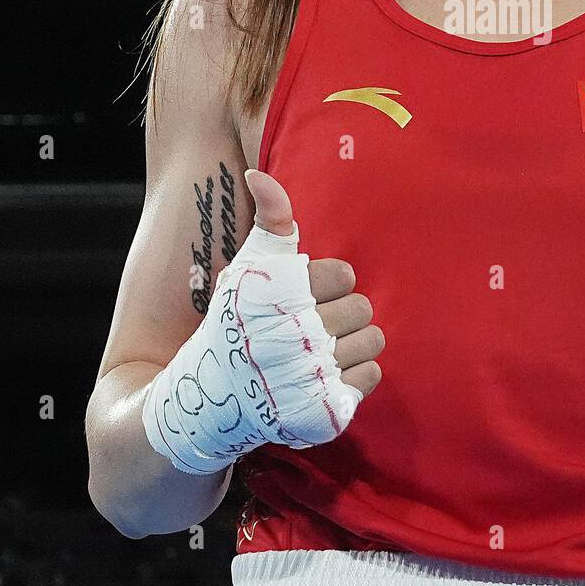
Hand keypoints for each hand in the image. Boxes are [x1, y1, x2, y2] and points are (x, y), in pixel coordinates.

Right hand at [142, 171, 382, 473]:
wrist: (212, 396)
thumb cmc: (236, 322)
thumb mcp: (249, 267)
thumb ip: (269, 220)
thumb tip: (260, 175)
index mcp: (283, 296)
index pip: (345, 275)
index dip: (330, 284)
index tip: (306, 295)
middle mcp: (297, 336)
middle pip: (363, 308)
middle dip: (342, 313)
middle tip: (313, 325)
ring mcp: (311, 376)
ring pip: (373, 341)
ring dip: (354, 344)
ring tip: (322, 349)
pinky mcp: (324, 410)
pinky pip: (371, 378)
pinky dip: (356, 377)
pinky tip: (328, 375)